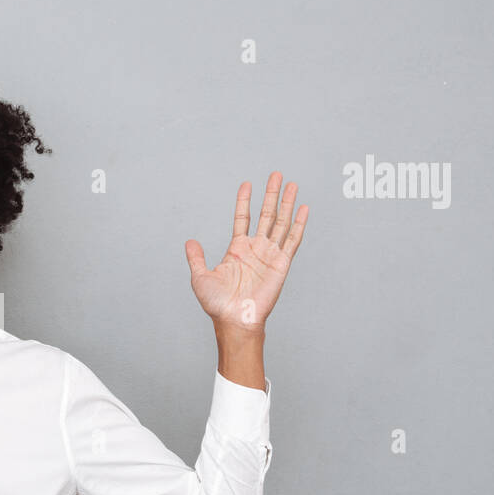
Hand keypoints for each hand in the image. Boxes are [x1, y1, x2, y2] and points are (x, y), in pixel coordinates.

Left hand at [185, 172, 307, 329]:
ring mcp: (269, 255)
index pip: (243, 218)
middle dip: (271, 194)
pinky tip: (303, 209)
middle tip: (276, 175)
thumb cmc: (218, 304)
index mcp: (237, 250)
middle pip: (266, 215)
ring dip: (287, 203)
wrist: (234, 320)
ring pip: (281, 222)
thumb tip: (189, 242)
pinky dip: (299, 224)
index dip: (244, 201)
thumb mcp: (200, 277)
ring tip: (292, 184)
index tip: (247, 183)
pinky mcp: (282, 264)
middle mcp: (255, 249)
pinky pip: (292, 240)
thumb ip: (196, 258)